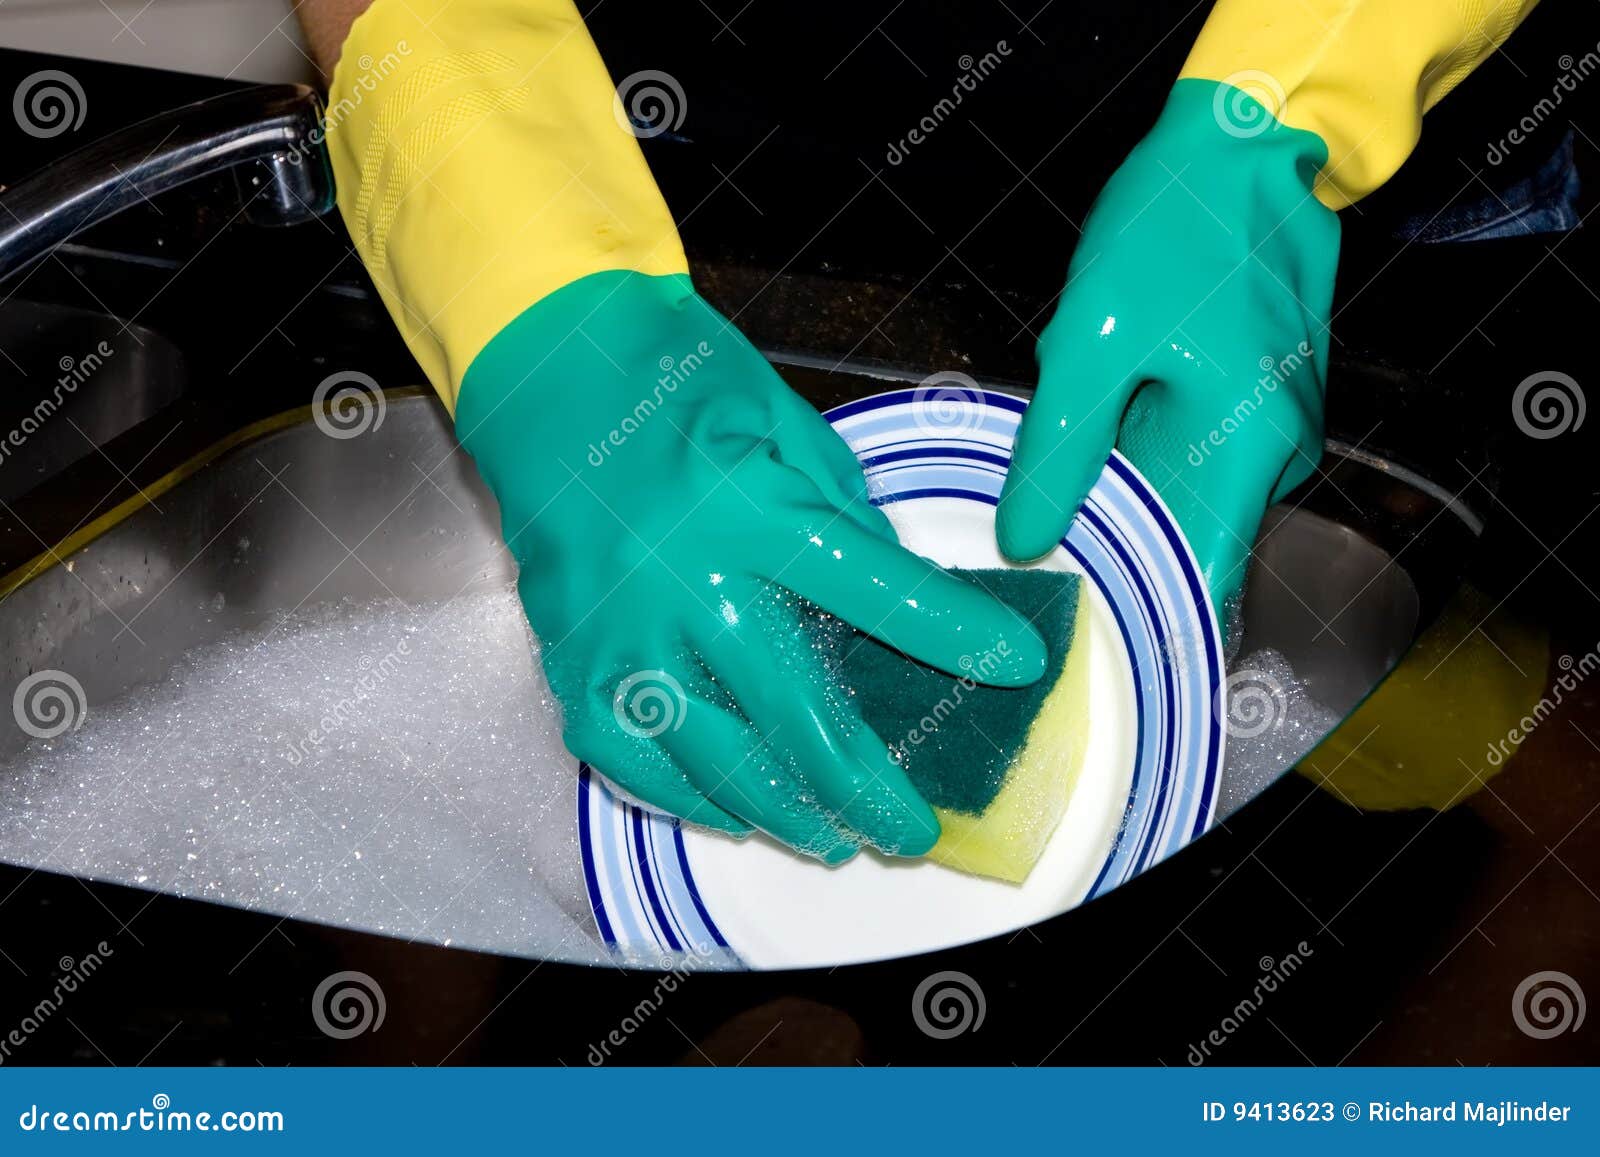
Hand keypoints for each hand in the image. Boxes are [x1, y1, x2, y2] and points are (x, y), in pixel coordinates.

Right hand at [457, 271, 1047, 862]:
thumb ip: (840, 509)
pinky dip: (691, 799)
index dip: (953, 634)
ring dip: (788, 815)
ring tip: (836, 839)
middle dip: (867, 789)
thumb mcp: (779, 417)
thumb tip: (892, 585)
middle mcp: (684, 585)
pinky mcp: (573, 663)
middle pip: (797, 716)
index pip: (876, 590)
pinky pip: (637, 763)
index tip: (1013, 665)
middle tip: (912, 832)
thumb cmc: (668, 380)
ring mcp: (621, 637)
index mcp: (747, 511)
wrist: (541, 371)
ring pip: (718, 762)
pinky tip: (734, 813)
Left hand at [997, 78, 1340, 612]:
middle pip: (1189, 545)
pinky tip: (1106, 425)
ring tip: (1063, 474)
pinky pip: (1200, 455)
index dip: (1143, 622)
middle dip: (1119, 554)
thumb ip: (1060, 451)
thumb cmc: (1172, 233)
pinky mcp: (1262, 399)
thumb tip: (1027, 542)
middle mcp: (1277, 456)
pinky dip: (1149, 456)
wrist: (1245, 148)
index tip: (1079, 639)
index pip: (1201, 587)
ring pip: (1189, 498)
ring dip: (1129, 497)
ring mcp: (1276, 426)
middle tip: (1037, 555)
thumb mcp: (1093, 342)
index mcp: (1246, 455)